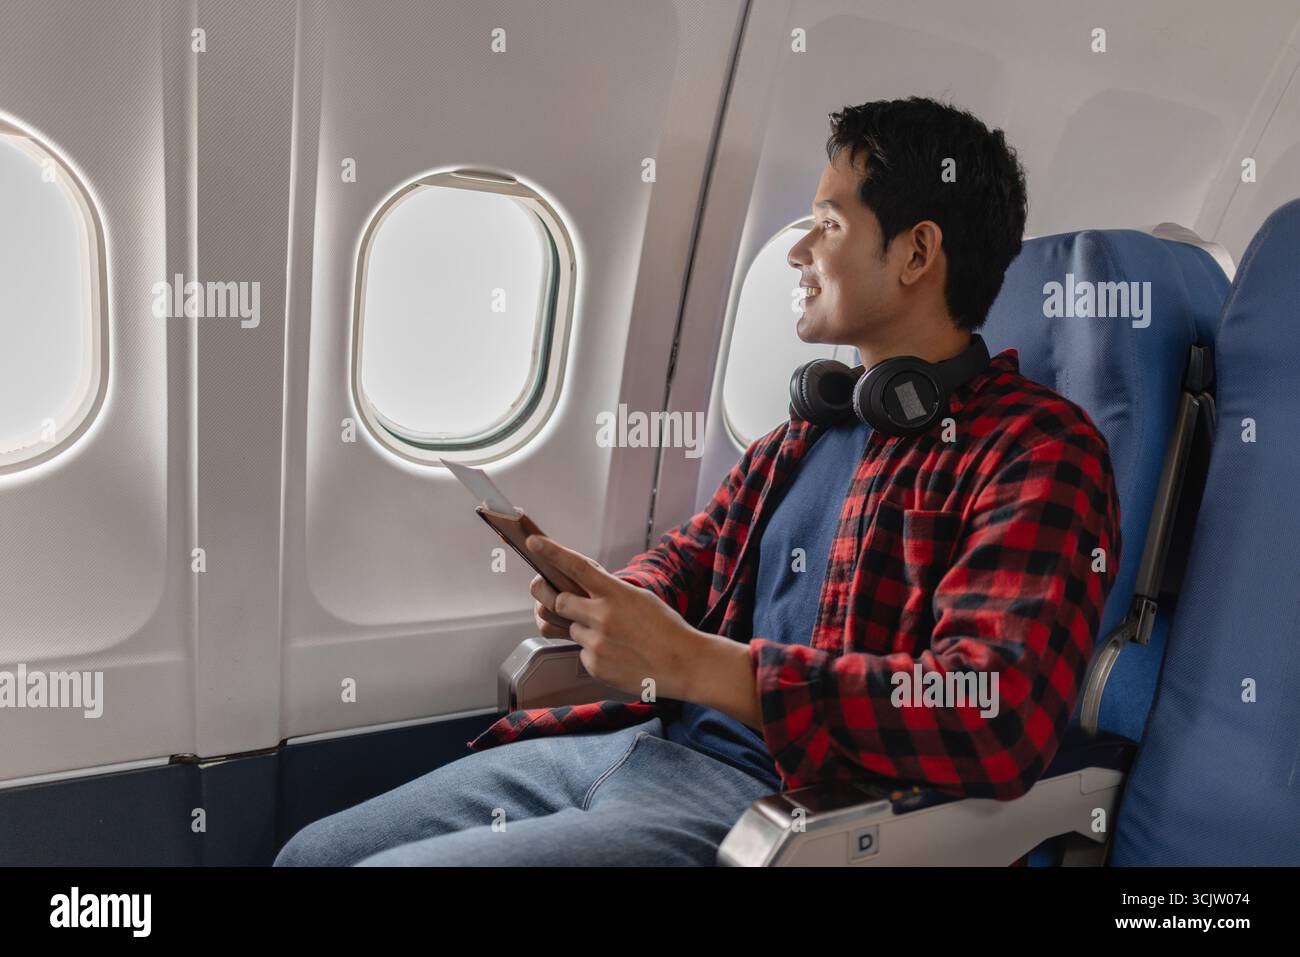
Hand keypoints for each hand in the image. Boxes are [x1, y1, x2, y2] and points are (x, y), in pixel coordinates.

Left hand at [524, 535, 701, 701]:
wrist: (684, 665)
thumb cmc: (665, 629)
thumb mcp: (640, 599)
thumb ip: (610, 591)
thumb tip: (583, 584)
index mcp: (616, 594)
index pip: (577, 567)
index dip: (551, 553)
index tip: (533, 542)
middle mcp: (602, 616)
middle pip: (557, 601)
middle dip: (553, 597)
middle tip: (554, 595)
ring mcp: (597, 643)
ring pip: (570, 628)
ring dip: (582, 628)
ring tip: (611, 635)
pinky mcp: (594, 665)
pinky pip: (581, 652)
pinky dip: (594, 651)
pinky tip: (618, 654)